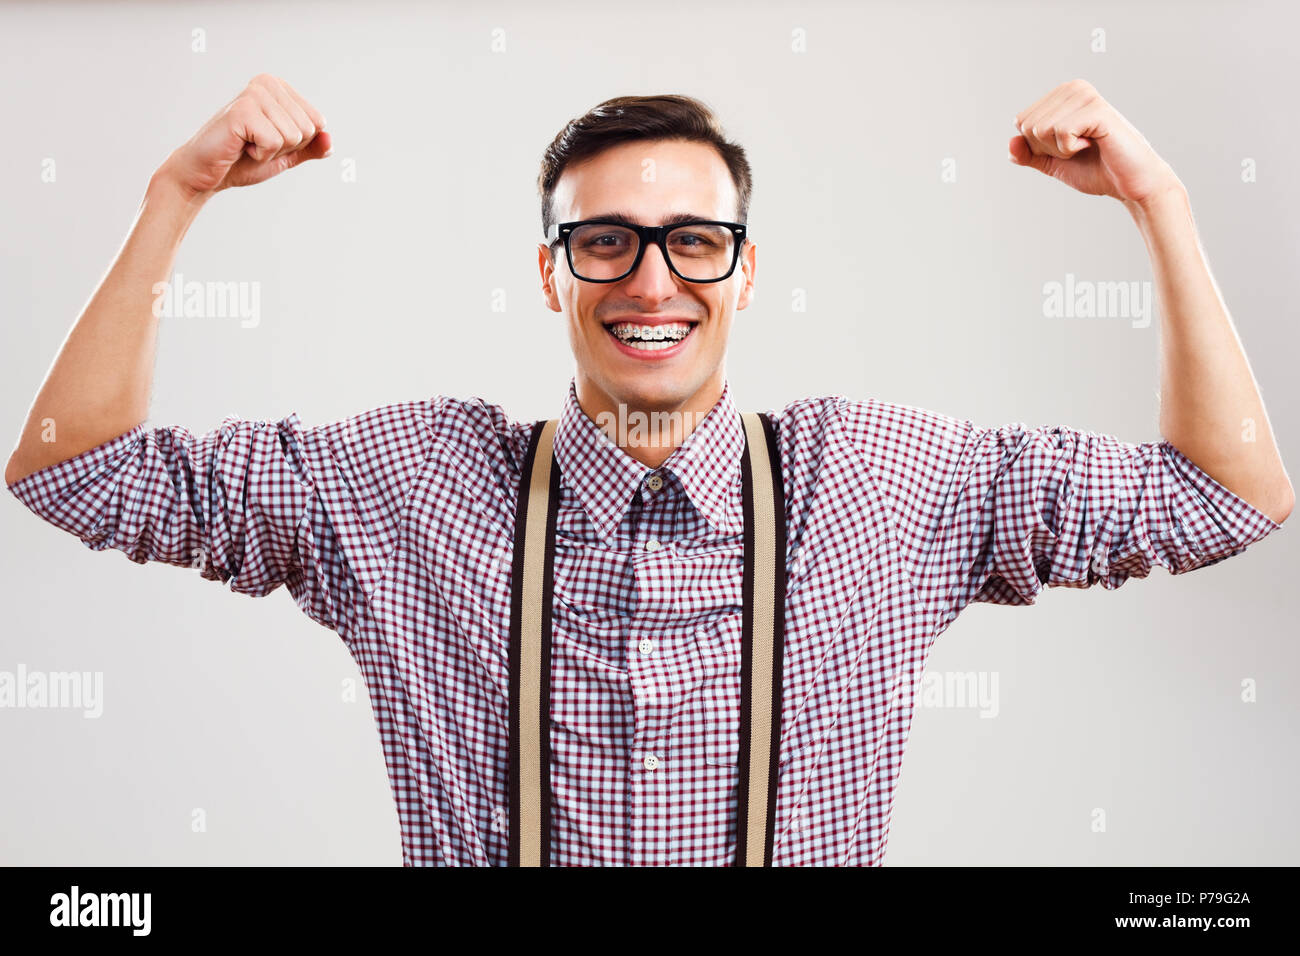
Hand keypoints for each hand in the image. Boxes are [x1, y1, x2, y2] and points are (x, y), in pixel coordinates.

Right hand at [155, 74, 330, 198]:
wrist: (207, 174)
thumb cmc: (242, 161)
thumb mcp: (286, 155)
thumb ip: (311, 147)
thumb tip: (330, 140)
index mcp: (279, 88)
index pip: (318, 122)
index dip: (297, 143)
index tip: (269, 140)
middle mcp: (267, 83)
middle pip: (309, 129)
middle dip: (286, 147)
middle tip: (255, 144)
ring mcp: (254, 94)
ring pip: (294, 136)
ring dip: (272, 151)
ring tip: (247, 145)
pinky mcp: (242, 110)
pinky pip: (275, 141)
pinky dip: (261, 154)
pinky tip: (240, 147)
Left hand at [1009, 79, 1182, 204]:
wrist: (1129, 183)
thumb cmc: (1095, 169)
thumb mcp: (1052, 163)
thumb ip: (1028, 154)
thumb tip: (1010, 143)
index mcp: (1062, 95)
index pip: (1021, 122)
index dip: (1038, 146)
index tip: (1067, 146)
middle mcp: (1073, 88)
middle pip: (1027, 125)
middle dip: (1047, 148)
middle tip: (1079, 148)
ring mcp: (1086, 96)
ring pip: (1040, 129)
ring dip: (1060, 149)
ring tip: (1087, 146)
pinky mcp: (1097, 109)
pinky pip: (1060, 133)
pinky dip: (1071, 149)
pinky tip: (1094, 144)